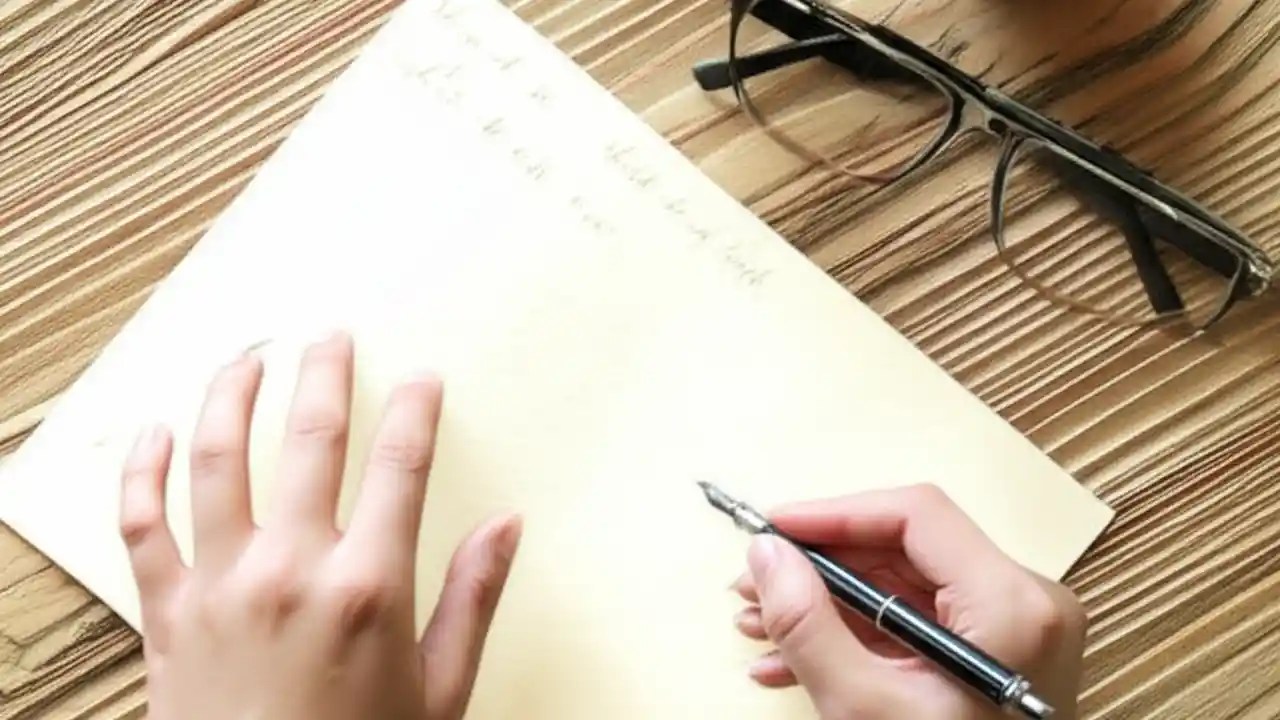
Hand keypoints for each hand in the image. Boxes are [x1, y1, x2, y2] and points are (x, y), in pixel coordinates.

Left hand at [118, 333, 521, 719]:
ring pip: (217, 458)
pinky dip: (141, 469)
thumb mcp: (440, 690)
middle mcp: (291, 570)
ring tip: (248, 359)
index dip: (416, 410)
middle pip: (310, 438)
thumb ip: (474, 598)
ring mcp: (221, 585)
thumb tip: (506, 527)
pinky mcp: (166, 612)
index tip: (422, 381)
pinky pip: (141, 522)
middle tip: (332, 339)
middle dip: (325, 374)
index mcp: (369, 587)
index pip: (401, 465)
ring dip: (231, 394)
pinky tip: (154, 431)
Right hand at [732, 484, 1085, 719]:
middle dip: (818, 569)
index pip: (914, 515)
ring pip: (903, 586)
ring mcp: (1016, 629)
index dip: (834, 515)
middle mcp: (1027, 602)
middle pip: (904, 549)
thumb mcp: (863, 706)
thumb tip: (766, 555)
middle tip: (753, 585)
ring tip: (759, 628)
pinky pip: (918, 623)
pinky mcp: (997, 653)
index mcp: (1012, 604)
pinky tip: (795, 659)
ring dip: (826, 605)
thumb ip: (808, 625)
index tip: (771, 531)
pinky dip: (858, 636)